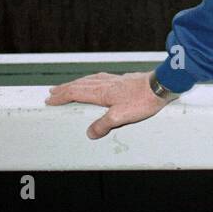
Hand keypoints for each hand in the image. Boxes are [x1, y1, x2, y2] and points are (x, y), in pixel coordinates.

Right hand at [45, 71, 173, 138]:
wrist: (162, 85)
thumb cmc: (143, 100)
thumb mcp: (120, 117)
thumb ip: (103, 125)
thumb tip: (90, 133)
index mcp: (101, 92)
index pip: (75, 92)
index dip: (62, 96)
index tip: (50, 99)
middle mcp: (106, 83)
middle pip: (80, 84)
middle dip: (65, 88)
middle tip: (53, 91)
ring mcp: (115, 80)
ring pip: (90, 80)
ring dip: (77, 83)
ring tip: (69, 86)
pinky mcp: (123, 79)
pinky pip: (100, 78)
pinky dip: (91, 80)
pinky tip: (96, 81)